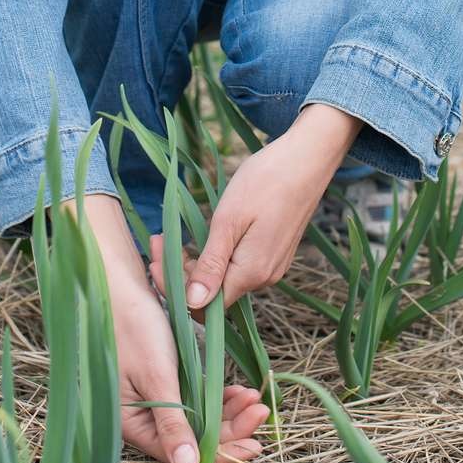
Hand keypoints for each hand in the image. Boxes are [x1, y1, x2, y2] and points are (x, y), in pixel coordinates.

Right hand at [63, 192, 269, 462]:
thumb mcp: (156, 376)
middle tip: (261, 412)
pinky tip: (239, 390)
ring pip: (199, 418)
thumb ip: (173, 422)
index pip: (182, 454)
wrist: (120, 285)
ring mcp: (155, 398)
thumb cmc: (134, 327)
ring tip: (254, 400)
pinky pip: (196, 398)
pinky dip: (218, 396)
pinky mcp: (165, 380)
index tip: (253, 446)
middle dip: (231, 427)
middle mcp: (144, 418)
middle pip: (194, 437)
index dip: (220, 452)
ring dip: (228, 412)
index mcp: (133, 425)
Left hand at [158, 105, 362, 312]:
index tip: (154, 258)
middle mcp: (264, 278)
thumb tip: (194, 304)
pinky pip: (237, 266)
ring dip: (196, 262)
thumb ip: (212, 265)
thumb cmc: (266, 181)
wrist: (308, 157)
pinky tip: (203, 236)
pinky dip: (215, 256)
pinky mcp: (274, 252)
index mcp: (251, 273)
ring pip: (224, 279)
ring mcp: (272, 266)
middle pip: (213, 293)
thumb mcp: (230, 220)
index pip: (204, 304)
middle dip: (180, 272)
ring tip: (173, 235)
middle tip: (158, 239)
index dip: (174, 288)